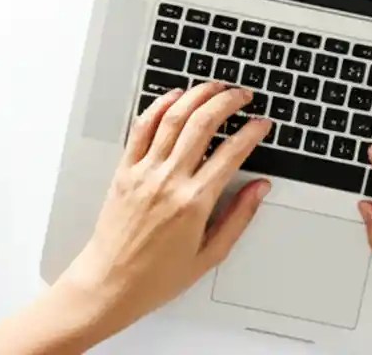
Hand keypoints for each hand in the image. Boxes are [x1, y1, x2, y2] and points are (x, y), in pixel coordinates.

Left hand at [56, 83, 272, 343]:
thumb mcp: (210, 255)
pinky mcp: (125, 170)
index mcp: (194, 203)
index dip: (252, 132)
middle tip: (242, 95)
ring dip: (197, 95)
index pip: (232, 153)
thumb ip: (238, 217)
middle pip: (203, 123)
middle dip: (228, 101)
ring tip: (214, 87)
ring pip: (173, 117)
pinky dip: (160, 106)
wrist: (109, 284)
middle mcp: (169, 181)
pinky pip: (141, 128)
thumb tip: (259, 189)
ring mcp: (144, 172)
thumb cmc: (156, 277)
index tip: (262, 124)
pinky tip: (174, 97)